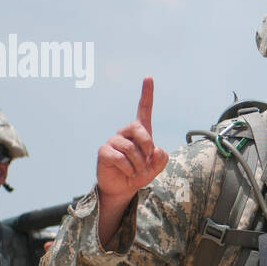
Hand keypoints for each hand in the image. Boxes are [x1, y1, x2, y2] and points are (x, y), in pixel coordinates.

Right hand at [97, 77, 168, 202]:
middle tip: (149, 159)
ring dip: (139, 164)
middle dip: (147, 144)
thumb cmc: (140, 174)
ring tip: (137, 171)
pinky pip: (120, 158)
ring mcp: (113, 141)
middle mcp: (126, 133)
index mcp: (140, 132)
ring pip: (130, 148)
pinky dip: (129, 169)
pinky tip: (128, 173)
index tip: (148, 77)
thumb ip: (162, 158)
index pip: (144, 109)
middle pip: (138, 127)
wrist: (123, 188)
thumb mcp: (156, 167)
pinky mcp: (104, 151)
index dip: (146, 94)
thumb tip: (155, 149)